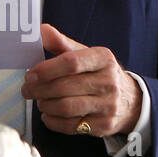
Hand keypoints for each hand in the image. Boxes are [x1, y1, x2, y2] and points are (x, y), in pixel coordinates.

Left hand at [22, 23, 141, 137]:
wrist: (130, 101)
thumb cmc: (100, 75)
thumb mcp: (87, 55)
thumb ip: (62, 44)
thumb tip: (42, 30)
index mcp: (103, 58)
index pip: (71, 62)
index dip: (46, 69)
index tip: (30, 75)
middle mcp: (109, 81)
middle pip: (64, 87)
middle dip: (39, 89)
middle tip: (27, 90)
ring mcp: (108, 105)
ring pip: (65, 107)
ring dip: (45, 105)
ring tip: (40, 101)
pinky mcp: (103, 125)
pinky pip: (70, 126)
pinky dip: (53, 121)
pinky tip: (48, 114)